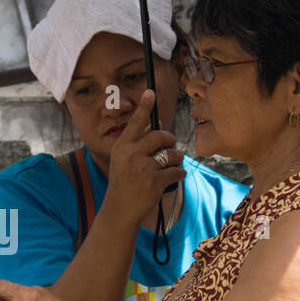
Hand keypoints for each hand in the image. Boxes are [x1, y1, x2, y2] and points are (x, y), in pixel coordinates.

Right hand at [102, 89, 185, 224]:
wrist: (120, 209)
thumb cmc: (123, 182)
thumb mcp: (122, 160)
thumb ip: (138, 143)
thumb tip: (158, 124)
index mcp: (122, 147)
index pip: (135, 123)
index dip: (144, 107)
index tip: (150, 91)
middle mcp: (131, 155)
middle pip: (160, 136)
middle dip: (170, 140)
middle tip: (170, 146)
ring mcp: (143, 168)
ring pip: (171, 154)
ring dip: (177, 158)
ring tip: (173, 164)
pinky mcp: (154, 181)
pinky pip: (176, 171)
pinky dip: (179, 173)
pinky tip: (177, 175)